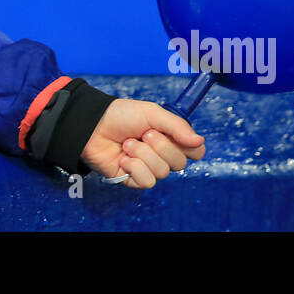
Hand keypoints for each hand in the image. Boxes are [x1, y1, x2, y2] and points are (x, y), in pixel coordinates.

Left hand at [79, 98, 205, 188]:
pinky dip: (135, 167)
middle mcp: (162, 155)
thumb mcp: (152, 113)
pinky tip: (123, 158)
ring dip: (143, 154)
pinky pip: (147, 181)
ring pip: (162, 172)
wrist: (92, 125)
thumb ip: (177, 126)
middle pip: (179, 163)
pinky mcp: (133, 179)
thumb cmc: (121, 115)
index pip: (195, 152)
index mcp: (170, 138)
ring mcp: (148, 167)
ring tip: (127, 143)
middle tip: (143, 134)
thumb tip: (200, 141)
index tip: (177, 136)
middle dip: (160, 146)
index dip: (190, 147)